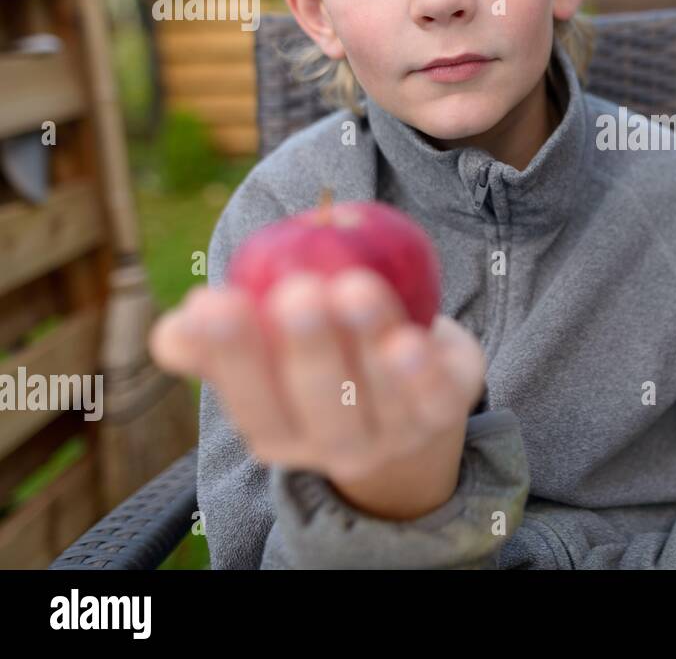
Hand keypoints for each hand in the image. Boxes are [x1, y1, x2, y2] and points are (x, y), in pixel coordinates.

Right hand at [149, 269, 485, 518]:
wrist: (410, 407)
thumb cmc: (321, 370)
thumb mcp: (267, 360)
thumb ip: (218, 343)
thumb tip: (173, 329)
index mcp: (280, 434)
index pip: (253, 403)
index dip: (232, 356)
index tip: (214, 300)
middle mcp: (336, 446)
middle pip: (320, 403)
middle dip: (305, 347)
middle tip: (295, 291)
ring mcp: (395, 434)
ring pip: (380, 393)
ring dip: (366, 339)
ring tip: (352, 286)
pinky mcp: (445, 412)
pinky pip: (436, 396)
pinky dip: (423, 372)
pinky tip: (412, 338)